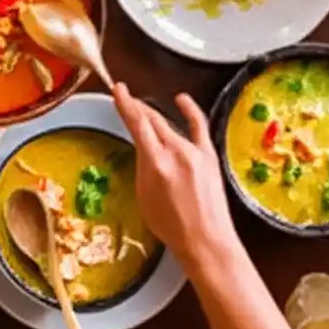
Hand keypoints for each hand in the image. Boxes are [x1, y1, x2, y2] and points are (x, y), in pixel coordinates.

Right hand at [112, 84, 238, 267]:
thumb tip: (143, 147)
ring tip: (145, 108)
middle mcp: (176, 152)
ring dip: (155, 114)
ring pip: (170, 124)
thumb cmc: (172, 226)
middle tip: (128, 100)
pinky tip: (182, 99)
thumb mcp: (144, 195)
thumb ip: (143, 166)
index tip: (118, 89)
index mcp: (156, 163)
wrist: (206, 239)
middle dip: (138, 107)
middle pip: (153, 120)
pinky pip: (198, 125)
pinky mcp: (209, 155)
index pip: (137, 124)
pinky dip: (190, 110)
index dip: (125, 103)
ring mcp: (195, 152)